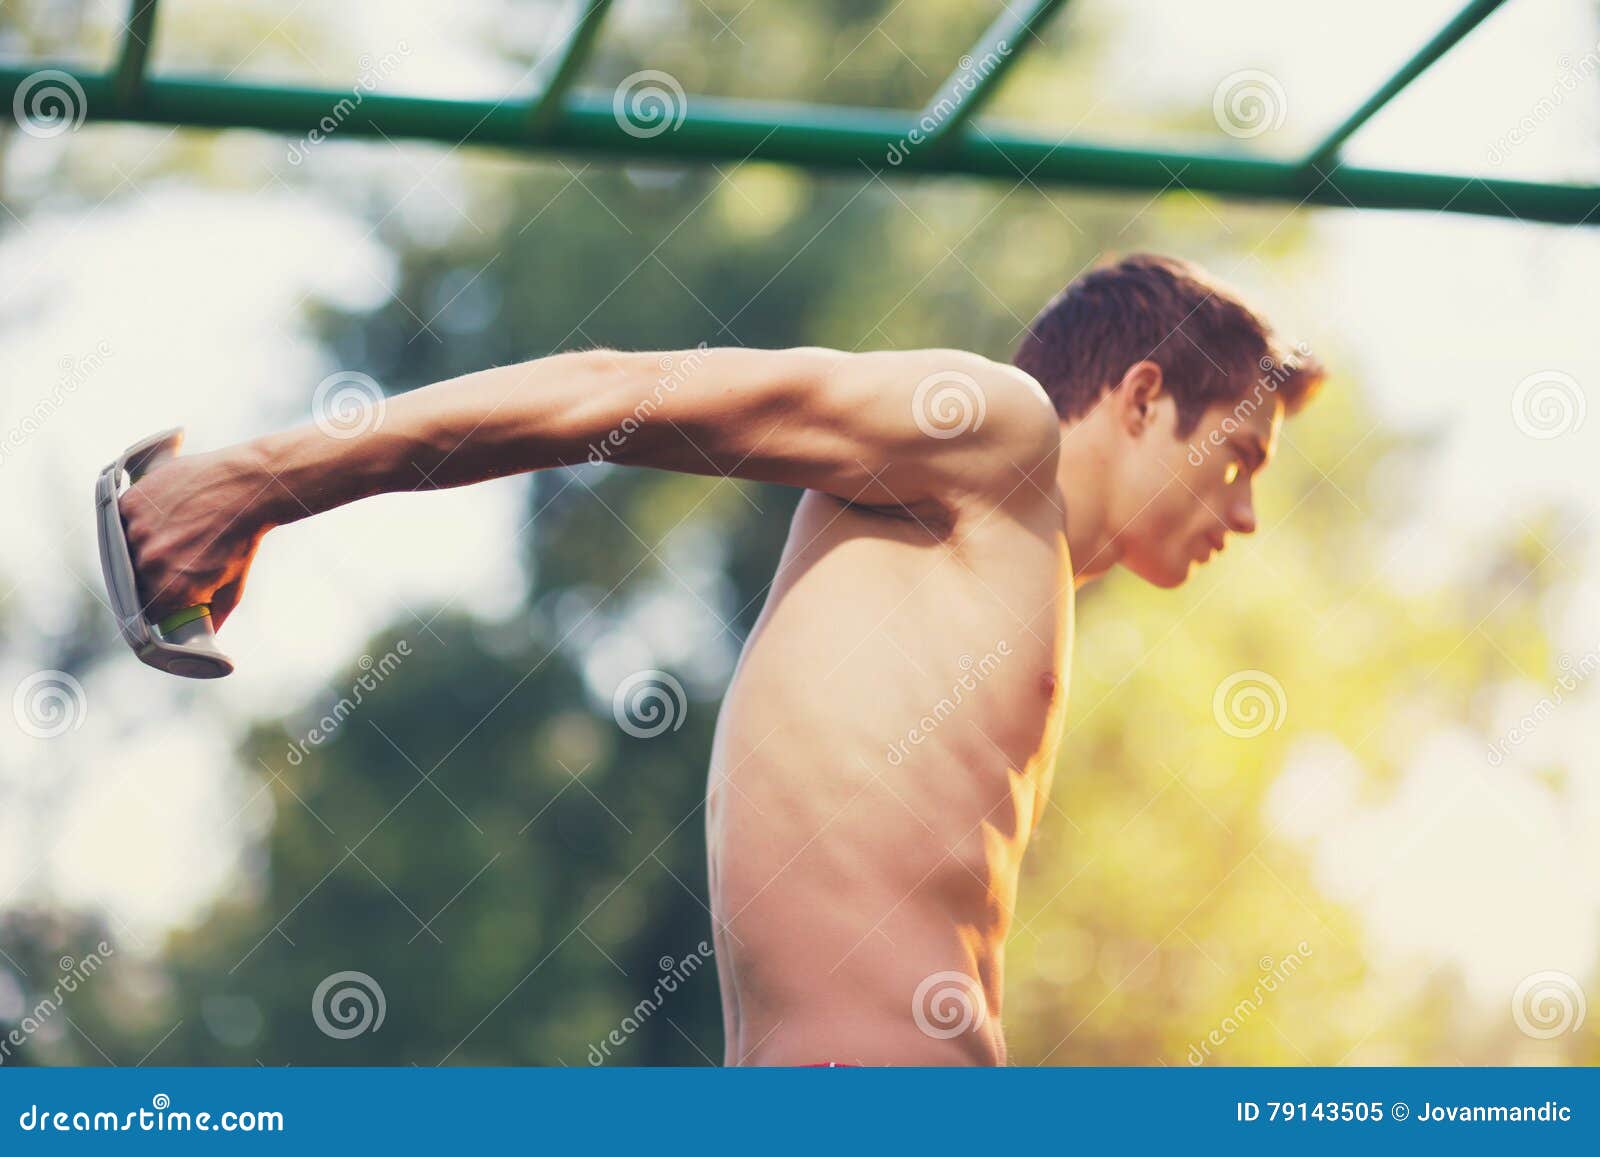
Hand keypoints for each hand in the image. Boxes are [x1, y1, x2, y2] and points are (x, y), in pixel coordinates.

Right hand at [119, 446, 273, 630]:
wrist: (246, 487)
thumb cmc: (242, 536)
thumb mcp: (233, 586)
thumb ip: (214, 616)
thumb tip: (208, 636)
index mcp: (171, 590)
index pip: (147, 612)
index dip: (159, 603)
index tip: (167, 593)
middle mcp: (147, 563)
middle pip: (134, 580)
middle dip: (153, 574)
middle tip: (176, 556)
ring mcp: (135, 532)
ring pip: (124, 549)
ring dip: (143, 545)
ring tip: (173, 530)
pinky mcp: (129, 504)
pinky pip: (121, 520)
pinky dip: (137, 519)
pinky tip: (163, 512)